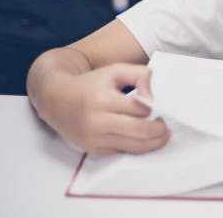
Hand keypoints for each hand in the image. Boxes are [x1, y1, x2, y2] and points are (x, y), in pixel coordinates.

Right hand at [37, 63, 169, 155]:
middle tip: (166, 126)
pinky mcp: (93, 149)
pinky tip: (142, 138)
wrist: (56, 99)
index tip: (162, 108)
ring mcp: (95, 138)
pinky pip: (122, 152)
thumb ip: (140, 75)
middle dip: (160, 131)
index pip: (140, 110)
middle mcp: (97, 122)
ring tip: (161, 135)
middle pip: (141, 132)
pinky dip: (136, 147)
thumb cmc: (91, 84)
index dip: (155, 110)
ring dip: (153, 143)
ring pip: (134, 147)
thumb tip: (152, 97)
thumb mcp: (115, 70)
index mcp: (104, 100)